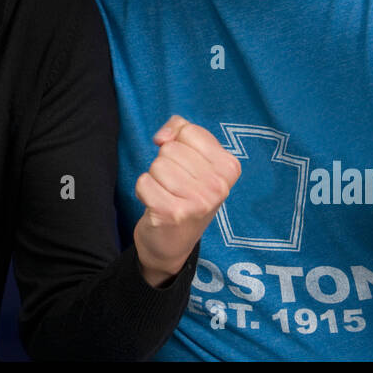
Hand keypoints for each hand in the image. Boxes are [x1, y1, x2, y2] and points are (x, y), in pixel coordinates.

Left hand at [133, 115, 240, 286]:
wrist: (174, 243)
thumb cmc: (185, 193)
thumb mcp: (195, 158)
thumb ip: (181, 130)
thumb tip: (162, 138)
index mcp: (229, 167)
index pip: (189, 131)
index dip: (178, 143)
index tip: (185, 165)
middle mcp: (218, 186)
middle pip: (170, 149)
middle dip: (166, 163)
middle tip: (176, 185)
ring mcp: (196, 202)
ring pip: (156, 165)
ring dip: (155, 178)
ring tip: (167, 194)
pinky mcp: (171, 214)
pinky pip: (143, 182)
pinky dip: (144, 191)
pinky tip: (156, 204)